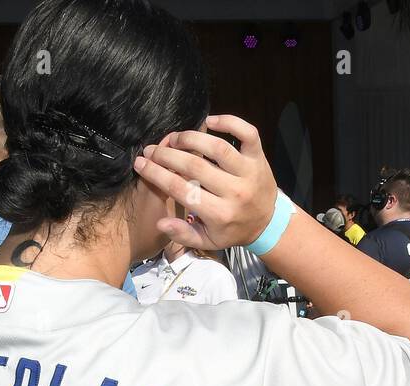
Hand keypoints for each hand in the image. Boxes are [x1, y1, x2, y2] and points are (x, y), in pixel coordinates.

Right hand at [132, 114, 278, 250]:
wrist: (268, 223)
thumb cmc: (232, 230)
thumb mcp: (208, 241)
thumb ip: (183, 234)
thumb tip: (160, 223)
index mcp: (219, 214)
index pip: (181, 190)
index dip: (157, 174)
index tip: (141, 163)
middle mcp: (235, 192)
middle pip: (195, 166)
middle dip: (167, 155)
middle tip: (152, 150)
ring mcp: (249, 172)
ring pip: (217, 147)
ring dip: (191, 138)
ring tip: (174, 138)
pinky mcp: (259, 158)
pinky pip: (247, 133)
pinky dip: (230, 122)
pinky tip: (210, 120)